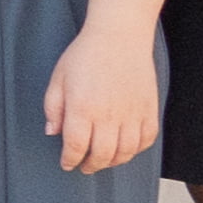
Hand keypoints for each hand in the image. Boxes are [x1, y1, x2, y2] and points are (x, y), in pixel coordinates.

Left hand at [44, 16, 164, 175]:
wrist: (119, 37)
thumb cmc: (85, 55)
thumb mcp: (58, 78)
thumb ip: (53, 108)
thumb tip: (53, 132)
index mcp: (83, 108)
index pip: (76, 146)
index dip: (70, 160)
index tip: (67, 163)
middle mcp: (109, 115)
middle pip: (102, 155)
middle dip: (91, 165)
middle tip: (84, 166)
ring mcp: (132, 113)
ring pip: (126, 152)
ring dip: (113, 161)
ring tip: (103, 160)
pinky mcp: (149, 109)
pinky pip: (146, 139)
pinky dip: (136, 149)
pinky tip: (125, 148)